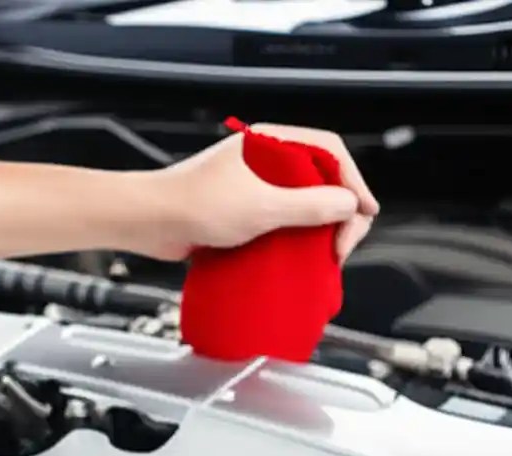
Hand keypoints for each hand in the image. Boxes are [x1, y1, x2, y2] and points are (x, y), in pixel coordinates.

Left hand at [146, 123, 379, 261]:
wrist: (147, 221)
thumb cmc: (193, 204)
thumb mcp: (263, 207)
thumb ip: (310, 206)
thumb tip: (348, 205)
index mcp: (271, 142)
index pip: (331, 151)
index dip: (354, 182)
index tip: (364, 212)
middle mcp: (265, 159)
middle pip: (320, 179)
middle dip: (338, 210)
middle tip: (340, 244)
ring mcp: (252, 184)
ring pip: (301, 202)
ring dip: (318, 227)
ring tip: (323, 254)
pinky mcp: (240, 209)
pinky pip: (279, 219)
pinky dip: (294, 236)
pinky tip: (298, 256)